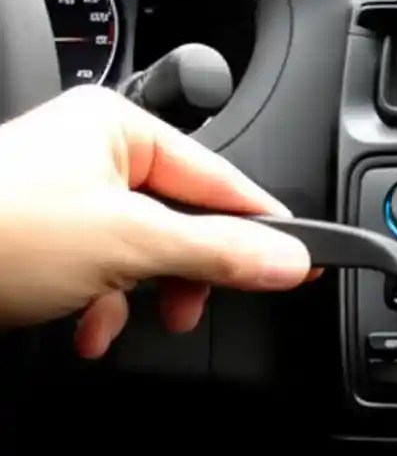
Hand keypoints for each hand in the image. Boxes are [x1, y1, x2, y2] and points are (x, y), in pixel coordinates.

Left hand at [0, 86, 315, 358]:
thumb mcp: (128, 244)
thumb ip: (219, 252)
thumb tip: (287, 258)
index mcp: (117, 127)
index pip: (219, 178)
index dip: (261, 227)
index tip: (300, 261)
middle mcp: (90, 152)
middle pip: (181, 217)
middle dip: (183, 272)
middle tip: (194, 305)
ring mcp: (61, 195)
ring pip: (139, 250)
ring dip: (137, 295)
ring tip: (118, 322)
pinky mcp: (37, 237)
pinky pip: (98, 268)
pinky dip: (97, 304)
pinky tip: (83, 328)